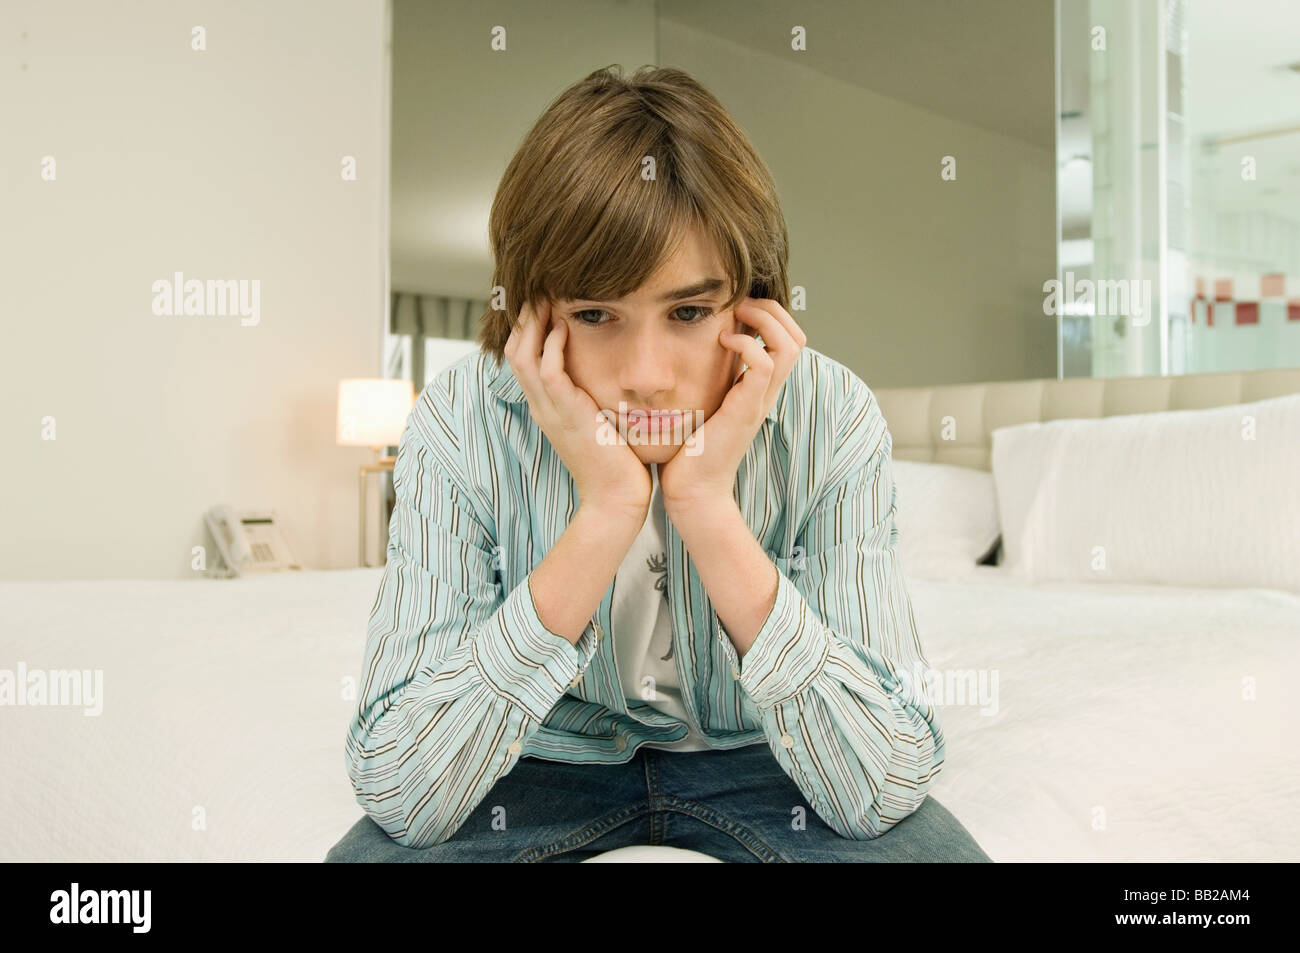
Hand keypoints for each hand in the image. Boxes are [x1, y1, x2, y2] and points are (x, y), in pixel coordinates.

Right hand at [504, 299, 651, 518]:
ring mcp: (550, 411)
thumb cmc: (617, 462)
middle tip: (539, 286)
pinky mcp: (567, 415)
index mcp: (547, 406)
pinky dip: (553, 345)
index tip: (544, 299)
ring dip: (533, 322)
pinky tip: (564, 326)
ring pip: (524, 355)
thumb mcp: (598, 421)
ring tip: (545, 295)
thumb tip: (605, 372)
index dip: (528, 326)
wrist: (617, 498)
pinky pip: (549, 371)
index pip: (523, 357)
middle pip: (514, 349)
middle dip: (524, 316)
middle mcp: (542, 406)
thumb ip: (593, 396)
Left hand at [658, 298, 806, 518]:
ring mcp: (758, 402)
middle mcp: (764, 393)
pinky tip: (723, 342)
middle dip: (772, 309)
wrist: (691, 493)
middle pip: (797, 337)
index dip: (770, 315)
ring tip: (735, 317)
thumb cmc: (687, 452)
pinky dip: (747, 344)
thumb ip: (701, 380)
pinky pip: (763, 365)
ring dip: (764, 320)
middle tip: (739, 305)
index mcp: (757, 390)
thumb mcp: (699, 404)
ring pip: (789, 345)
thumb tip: (680, 353)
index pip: (788, 340)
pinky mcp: (745, 411)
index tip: (736, 308)